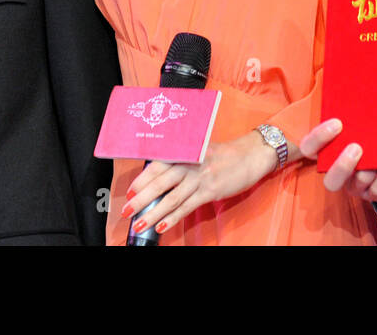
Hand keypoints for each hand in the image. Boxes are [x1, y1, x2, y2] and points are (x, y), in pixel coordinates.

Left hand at [122, 130, 279, 235]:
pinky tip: (162, 226)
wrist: (250, 155)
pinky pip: (187, 207)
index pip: (157, 165)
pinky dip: (173, 218)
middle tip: (126, 210)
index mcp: (184, 151)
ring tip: (140, 223)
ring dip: (154, 213)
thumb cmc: (222, 155)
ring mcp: (200, 178)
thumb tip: (156, 179)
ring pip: (171, 198)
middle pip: (160, 182)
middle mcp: (190, 162)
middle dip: (141, 199)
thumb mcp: (199, 151)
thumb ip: (179, 161)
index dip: (142, 179)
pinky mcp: (210, 191)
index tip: (130, 192)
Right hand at [299, 118, 376, 200]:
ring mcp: (355, 186)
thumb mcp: (355, 119)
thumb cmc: (366, 130)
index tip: (337, 123)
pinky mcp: (372, 193)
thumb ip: (348, 110)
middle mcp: (337, 173)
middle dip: (343, 166)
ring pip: (357, 186)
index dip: (319, 138)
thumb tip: (347, 79)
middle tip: (357, 148)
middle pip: (330, 182)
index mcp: (326, 153)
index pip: (309, 148)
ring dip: (371, 170)